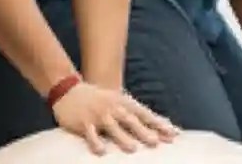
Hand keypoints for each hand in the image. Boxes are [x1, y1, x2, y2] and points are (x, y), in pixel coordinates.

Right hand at [51, 82, 179, 154]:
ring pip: (112, 126)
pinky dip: (95, 142)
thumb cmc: (99, 99)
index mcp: (123, 102)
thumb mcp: (118, 101)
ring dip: (123, 137)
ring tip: (133, 148)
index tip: (173, 134)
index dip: (158, 124)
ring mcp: (98, 115)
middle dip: (144, 131)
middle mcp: (112, 107)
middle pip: (130, 120)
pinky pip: (90, 134)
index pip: (144, 114)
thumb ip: (136, 114)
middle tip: (157, 142)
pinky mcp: (83, 122)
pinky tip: (101, 151)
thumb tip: (160, 125)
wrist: (68, 90)